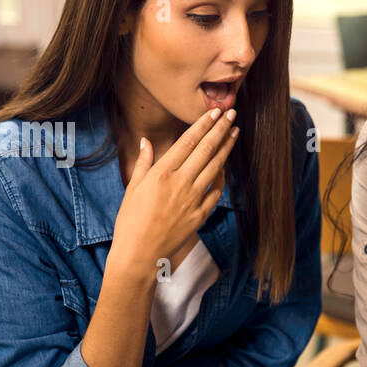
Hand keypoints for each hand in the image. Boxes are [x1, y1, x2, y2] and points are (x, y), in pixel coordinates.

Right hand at [111, 107, 237, 279]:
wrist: (140, 254)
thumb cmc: (130, 220)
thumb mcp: (132, 188)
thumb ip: (143, 162)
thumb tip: (146, 142)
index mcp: (162, 173)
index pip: (188, 142)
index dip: (203, 124)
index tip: (215, 112)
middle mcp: (180, 183)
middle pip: (206, 150)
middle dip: (220, 129)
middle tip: (232, 114)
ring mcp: (193, 199)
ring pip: (215, 167)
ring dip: (226, 148)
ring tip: (235, 133)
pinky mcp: (200, 215)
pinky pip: (216, 191)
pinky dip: (222, 177)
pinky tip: (225, 166)